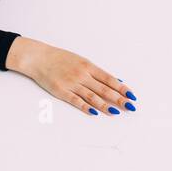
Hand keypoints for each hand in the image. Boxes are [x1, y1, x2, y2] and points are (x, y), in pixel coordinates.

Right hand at [8, 37, 136, 115]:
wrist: (39, 58)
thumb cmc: (60, 59)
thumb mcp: (81, 61)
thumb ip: (97, 73)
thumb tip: (116, 80)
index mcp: (88, 66)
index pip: (110, 79)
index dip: (122, 88)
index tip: (132, 96)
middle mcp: (82, 75)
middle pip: (104, 89)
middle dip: (119, 99)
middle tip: (130, 107)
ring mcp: (72, 83)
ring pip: (92, 96)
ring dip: (105, 105)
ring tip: (116, 112)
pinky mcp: (61, 91)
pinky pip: (76, 100)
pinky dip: (86, 107)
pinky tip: (94, 112)